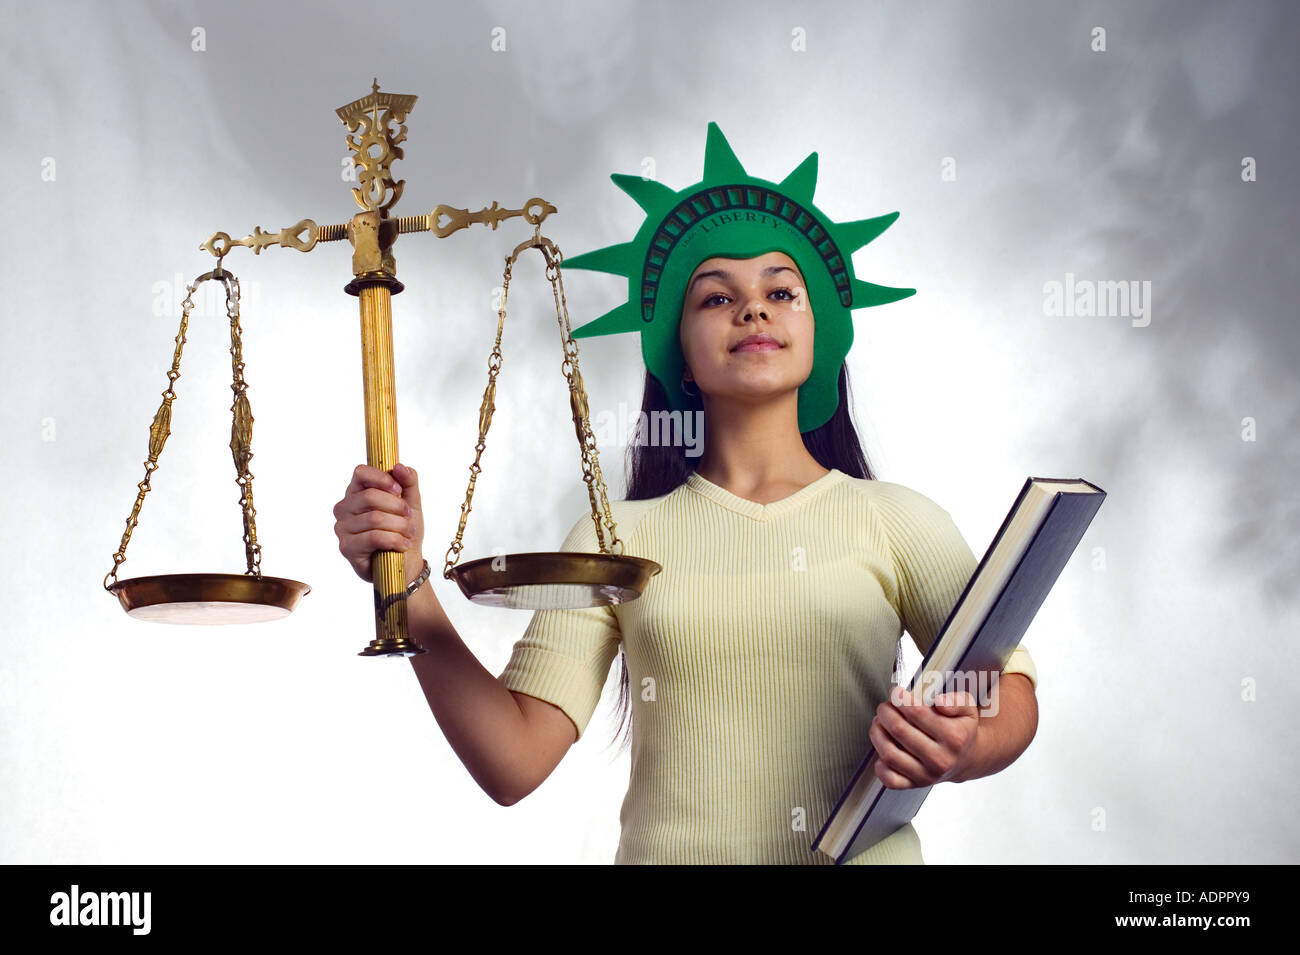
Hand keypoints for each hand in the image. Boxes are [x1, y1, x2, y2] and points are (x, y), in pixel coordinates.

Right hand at [332, 462, 425, 584]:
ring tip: (408, 533)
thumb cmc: (403, 530)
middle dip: (397, 507)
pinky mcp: (346, 547)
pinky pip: (373, 537)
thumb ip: (408, 482)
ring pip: (374, 518)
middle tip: (409, 517)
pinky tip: (403, 545)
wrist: (406, 562)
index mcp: (356, 491)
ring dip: (400, 526)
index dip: (382, 479)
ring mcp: (342, 527)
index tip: (398, 490)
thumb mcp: (411, 502)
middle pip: (370, 496)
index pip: (361, 473)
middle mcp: (344, 507)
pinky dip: (395, 540)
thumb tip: (399, 466)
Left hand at [869, 685, 979, 788]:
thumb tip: (940, 702)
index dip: (900, 698)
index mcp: (954, 737)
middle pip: (899, 730)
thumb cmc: (962, 731)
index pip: (917, 713)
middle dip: (886, 712)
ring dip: (878, 733)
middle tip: (885, 706)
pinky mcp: (916, 784)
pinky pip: (890, 779)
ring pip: (889, 754)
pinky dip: (880, 764)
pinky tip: (884, 748)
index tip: (896, 692)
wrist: (967, 759)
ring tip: (880, 722)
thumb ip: (956, 700)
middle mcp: (940, 759)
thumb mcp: (968, 709)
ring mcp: (927, 774)